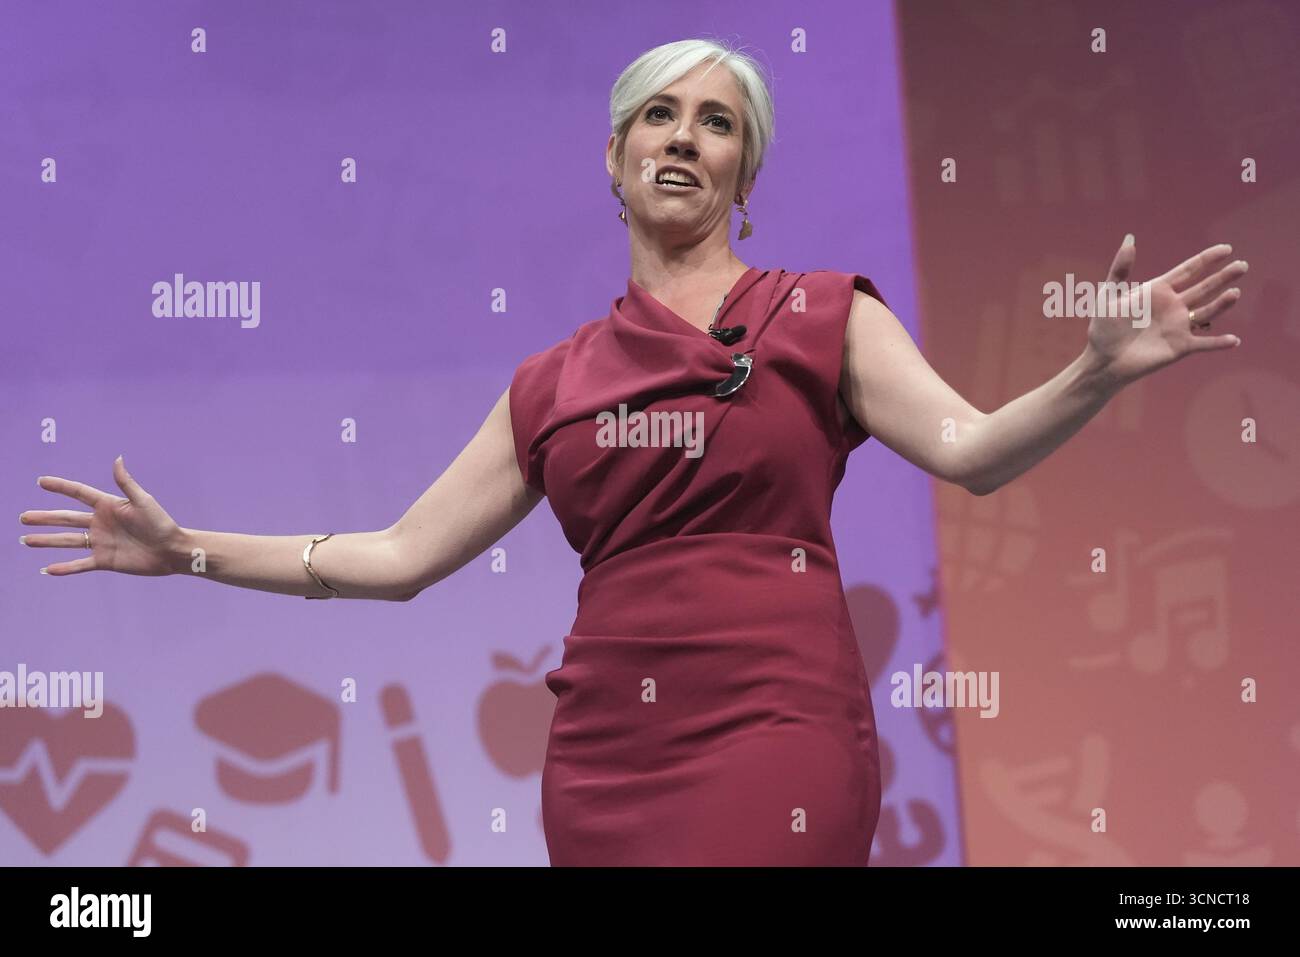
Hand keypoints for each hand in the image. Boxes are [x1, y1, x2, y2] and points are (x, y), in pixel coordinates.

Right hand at [20, 455, 187, 576]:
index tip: (41, 482)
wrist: (171, 550)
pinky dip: (64, 567)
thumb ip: (126, 483)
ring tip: (26, 539)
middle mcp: (100, 523)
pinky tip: (47, 569)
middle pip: (66, 518)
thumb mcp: (143, 501)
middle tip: (22, 517)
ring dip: (46, 541)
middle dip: (44, 518)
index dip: (60, 487)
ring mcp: (100, 542)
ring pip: (67, 541)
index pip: (78, 493)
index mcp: (108, 506)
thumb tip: (117, 459)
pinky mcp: (104, 560)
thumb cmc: (161, 523)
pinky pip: (79, 564)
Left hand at [1083, 236, 1247, 387]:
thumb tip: (1129, 238)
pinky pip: (1204, 343)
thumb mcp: (1109, 295)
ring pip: (1207, 312)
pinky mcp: (1180, 347)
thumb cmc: (1103, 328)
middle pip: (1204, 288)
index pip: (1189, 270)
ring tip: (1235, 293)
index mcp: (1159, 291)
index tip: (1227, 248)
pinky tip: (1234, 340)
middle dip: (1223, 277)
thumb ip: (1120, 268)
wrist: (1103, 360)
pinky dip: (1218, 343)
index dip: (1207, 259)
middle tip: (1242, 266)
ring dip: (1222, 304)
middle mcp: (1173, 306)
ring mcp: (1178, 326)